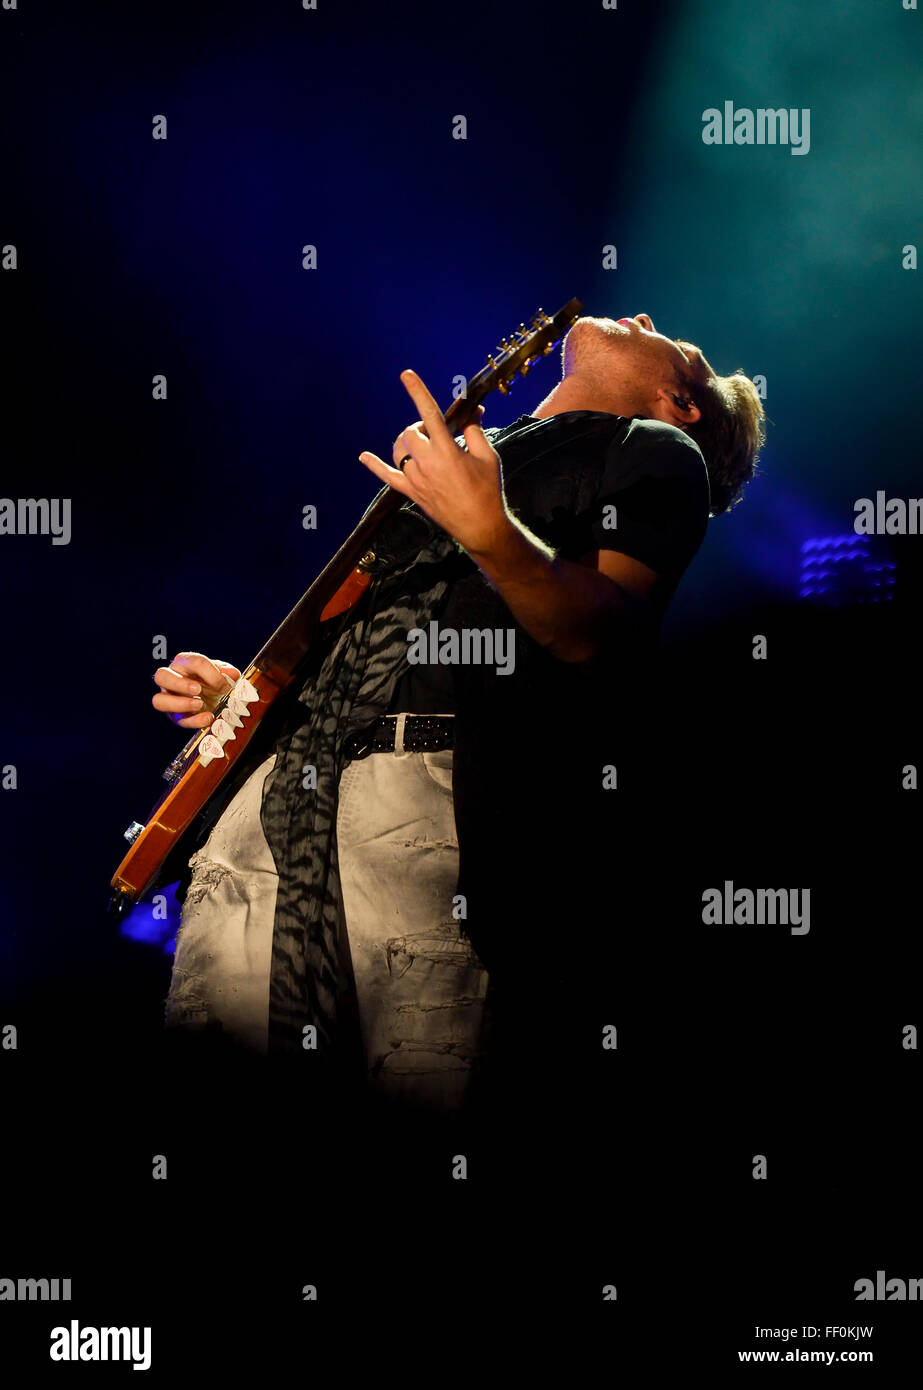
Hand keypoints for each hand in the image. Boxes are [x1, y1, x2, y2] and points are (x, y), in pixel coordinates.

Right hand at [152, 651, 241, 729]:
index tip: (223, 684)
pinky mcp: (176, 716)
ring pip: (159, 701)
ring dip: (179, 703)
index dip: (210, 673)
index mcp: (185, 663)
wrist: (218, 698)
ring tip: (199, 704)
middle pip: (161, 676)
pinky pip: (178, 719)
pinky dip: (194, 720)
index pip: (193, 662)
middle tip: (198, 690)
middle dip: (180, 683)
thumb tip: (231, 675)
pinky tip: (208, 718)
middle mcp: (172, 679)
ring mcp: (170, 699)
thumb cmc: (217, 681)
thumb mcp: (225, 673)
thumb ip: (228, 672)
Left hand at [358, 370, 510, 557]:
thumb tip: (472, 411)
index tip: (406, 375)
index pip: (430, 414)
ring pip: (399, 450)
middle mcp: (428, 464)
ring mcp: (417, 479)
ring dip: (407, 441)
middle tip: (436, 433)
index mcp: (448, 451)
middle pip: (411, 432)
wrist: (481, 526)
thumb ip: (475, 430)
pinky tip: (363, 456)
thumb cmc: (488, 490)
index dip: (417, 392)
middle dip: (421, 426)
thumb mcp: (487, 456)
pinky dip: (374, 466)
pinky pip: (388, 478)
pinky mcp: (412, 493)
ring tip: (422, 445)